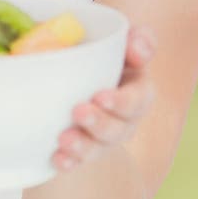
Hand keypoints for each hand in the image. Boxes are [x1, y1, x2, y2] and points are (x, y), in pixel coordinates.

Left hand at [52, 25, 156, 171]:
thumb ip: (137, 39)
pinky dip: (69, 161)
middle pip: (120, 128)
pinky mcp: (84, 146)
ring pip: (100, 147)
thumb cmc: (101, 45)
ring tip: (64, 139)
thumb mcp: (119, 37)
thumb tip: (138, 47)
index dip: (123, 101)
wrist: (77, 65)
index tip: (100, 96)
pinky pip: (79, 160)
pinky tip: (58, 158)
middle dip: (100, 123)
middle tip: (78, 112)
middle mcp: (125, 117)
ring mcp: (104, 135)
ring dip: (84, 145)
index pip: (139, 98)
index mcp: (137, 87)